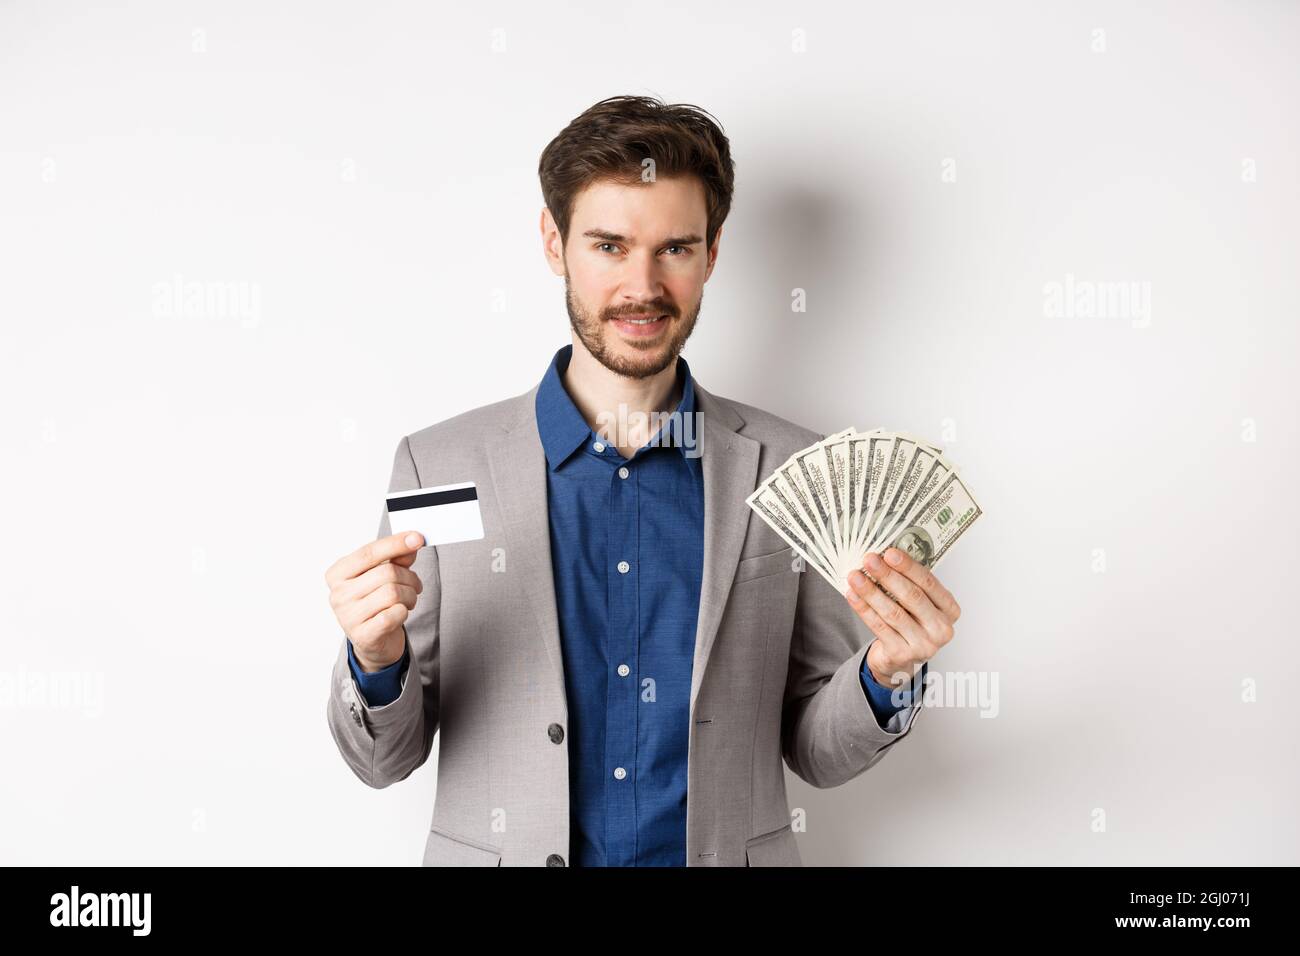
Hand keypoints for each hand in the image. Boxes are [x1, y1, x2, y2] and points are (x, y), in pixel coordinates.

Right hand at [325, 531, 424, 671]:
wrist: (372, 639)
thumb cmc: (375, 602)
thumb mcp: (382, 575)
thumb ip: (396, 558)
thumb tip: (412, 543)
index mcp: (338, 574)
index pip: (369, 553)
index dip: (396, 544)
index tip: (417, 538)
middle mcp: (338, 594)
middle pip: (387, 573)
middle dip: (410, 577)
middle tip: (416, 585)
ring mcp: (348, 616)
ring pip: (393, 593)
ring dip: (410, 595)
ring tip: (408, 600)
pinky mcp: (363, 635)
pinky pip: (394, 614)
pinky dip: (404, 611)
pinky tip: (399, 613)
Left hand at [843, 546, 960, 688]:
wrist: (900, 658)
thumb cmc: (911, 622)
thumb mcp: (919, 604)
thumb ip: (909, 583)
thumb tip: (884, 557)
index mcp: (950, 609)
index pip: (929, 583)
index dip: (908, 567)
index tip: (890, 553)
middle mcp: (941, 628)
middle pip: (912, 597)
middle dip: (888, 576)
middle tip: (870, 560)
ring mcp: (923, 644)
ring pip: (893, 612)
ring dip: (871, 591)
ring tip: (855, 576)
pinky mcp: (902, 654)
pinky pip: (879, 627)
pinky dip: (864, 609)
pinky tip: (853, 595)